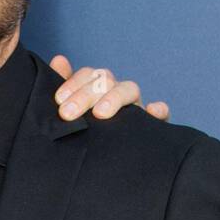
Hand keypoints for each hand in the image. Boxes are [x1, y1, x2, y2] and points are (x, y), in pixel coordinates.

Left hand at [49, 55, 170, 121]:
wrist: (105, 160)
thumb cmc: (87, 130)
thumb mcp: (73, 109)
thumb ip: (64, 85)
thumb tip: (59, 60)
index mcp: (97, 88)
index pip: (88, 75)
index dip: (74, 83)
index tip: (58, 100)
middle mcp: (116, 93)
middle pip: (105, 81)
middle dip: (85, 95)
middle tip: (67, 114)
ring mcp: (136, 107)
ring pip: (130, 89)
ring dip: (114, 98)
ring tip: (100, 113)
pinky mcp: (152, 124)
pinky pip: (160, 112)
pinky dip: (159, 109)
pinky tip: (152, 111)